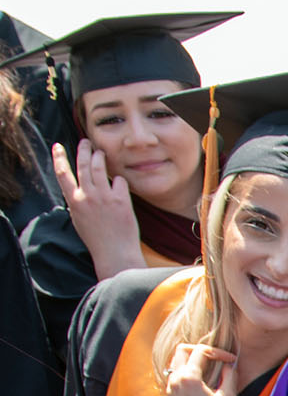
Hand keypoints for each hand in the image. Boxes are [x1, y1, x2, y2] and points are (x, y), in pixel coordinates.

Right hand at [51, 140, 144, 280]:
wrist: (115, 253)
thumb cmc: (98, 239)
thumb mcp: (79, 219)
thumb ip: (78, 201)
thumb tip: (79, 186)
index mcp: (74, 201)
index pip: (62, 173)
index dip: (59, 157)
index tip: (58, 146)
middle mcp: (87, 196)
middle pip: (83, 164)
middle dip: (84, 149)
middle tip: (86, 142)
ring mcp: (105, 197)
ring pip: (100, 167)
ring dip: (100, 157)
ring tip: (101, 154)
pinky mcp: (121, 200)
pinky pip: (119, 180)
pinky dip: (118, 180)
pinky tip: (119, 184)